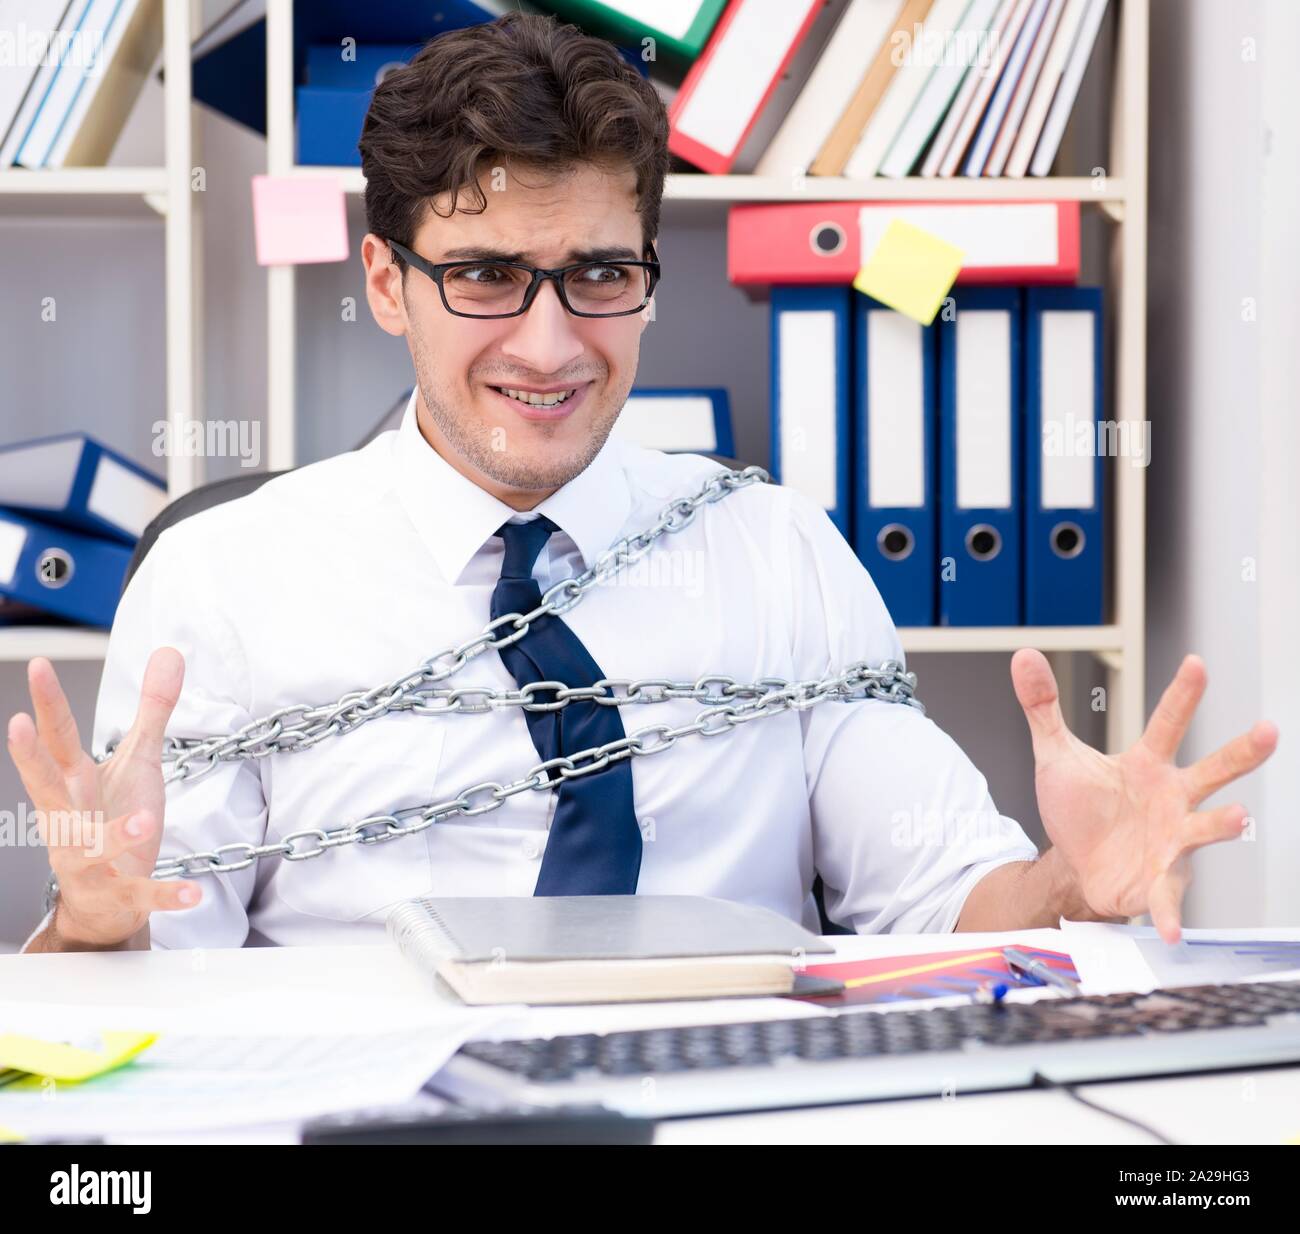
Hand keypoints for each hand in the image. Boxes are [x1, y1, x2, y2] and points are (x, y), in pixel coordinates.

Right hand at [6, 648, 202, 946]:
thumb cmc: (115, 821)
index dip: (49, 702)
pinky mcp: (123, 893)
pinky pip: (145, 894)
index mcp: (76, 784)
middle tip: (18, 726)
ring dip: (116, 834)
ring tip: (143, 819)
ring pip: (92, 847)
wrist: (105, 902)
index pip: (59, 738)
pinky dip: (168, 895)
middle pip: (46, 788)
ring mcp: (92, 860)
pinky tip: (193, 892)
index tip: (39, 666)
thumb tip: (169, 652)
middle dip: (30, 759)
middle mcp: (73, 820)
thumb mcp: (138, 760)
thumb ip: (153, 710)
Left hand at [1011, 649, 1276, 943]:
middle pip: (1213, 770)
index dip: (1182, 694)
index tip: (1196, 663)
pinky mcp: (1160, 880)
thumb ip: (1043, 706)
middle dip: (1240, 752)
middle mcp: (1172, 798)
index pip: (1167, 722)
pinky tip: (1174, 929)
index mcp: (1148, 765)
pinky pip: (1168, 897)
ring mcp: (1173, 840)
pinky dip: (1171, 913)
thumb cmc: (1079, 808)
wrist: (1075, 864)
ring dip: (1223, 824)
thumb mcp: (1054, 754)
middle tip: (1267, 731)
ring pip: (1206, 828)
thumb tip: (1024, 656)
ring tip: (1239, 818)